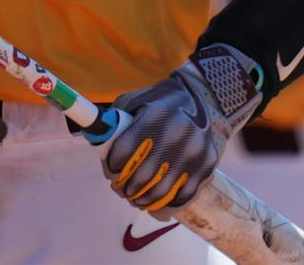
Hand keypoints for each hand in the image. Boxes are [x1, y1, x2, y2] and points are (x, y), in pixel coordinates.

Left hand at [103, 45, 262, 215]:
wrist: (201, 100)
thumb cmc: (157, 102)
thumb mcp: (133, 102)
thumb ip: (114, 121)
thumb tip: (96, 145)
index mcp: (155, 116)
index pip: (125, 151)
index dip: (112, 167)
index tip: (110, 172)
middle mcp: (177, 134)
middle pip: (143, 175)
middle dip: (125, 187)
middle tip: (119, 189)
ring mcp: (195, 152)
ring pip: (162, 190)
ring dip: (143, 200)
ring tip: (134, 199)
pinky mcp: (207, 165)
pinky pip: (184, 195)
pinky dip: (167, 203)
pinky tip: (155, 202)